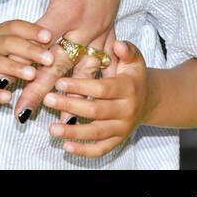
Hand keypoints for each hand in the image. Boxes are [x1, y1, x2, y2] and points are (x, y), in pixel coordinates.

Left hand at [0, 0, 143, 119]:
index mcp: (69, 6)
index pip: (41, 47)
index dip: (22, 69)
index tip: (5, 88)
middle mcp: (88, 23)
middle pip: (61, 67)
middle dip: (41, 93)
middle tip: (22, 116)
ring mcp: (103, 26)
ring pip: (85, 70)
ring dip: (68, 92)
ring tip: (53, 115)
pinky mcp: (111, 24)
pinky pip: (104, 61)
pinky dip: (92, 80)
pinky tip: (87, 95)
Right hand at [0, 19, 56, 104]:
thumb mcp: (0, 44)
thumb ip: (21, 43)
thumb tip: (52, 44)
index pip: (13, 26)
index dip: (31, 30)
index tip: (49, 36)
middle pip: (6, 43)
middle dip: (29, 50)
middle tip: (49, 59)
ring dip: (14, 68)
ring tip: (32, 75)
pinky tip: (7, 97)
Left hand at [41, 39, 149, 156]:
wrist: (149, 100)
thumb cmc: (134, 76)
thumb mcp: (134, 59)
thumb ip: (127, 50)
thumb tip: (118, 45)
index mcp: (128, 88)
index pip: (102, 89)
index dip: (80, 86)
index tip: (59, 82)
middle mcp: (127, 111)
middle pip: (96, 111)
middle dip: (70, 105)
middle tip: (48, 100)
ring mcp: (123, 128)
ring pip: (96, 133)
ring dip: (73, 132)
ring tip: (52, 129)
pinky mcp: (119, 141)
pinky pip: (102, 149)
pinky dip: (85, 151)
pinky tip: (66, 147)